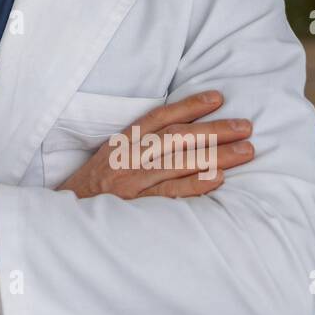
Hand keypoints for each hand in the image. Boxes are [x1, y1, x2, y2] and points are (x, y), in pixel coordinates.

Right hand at [56, 90, 253, 199]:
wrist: (68, 216)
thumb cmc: (96, 186)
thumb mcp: (111, 155)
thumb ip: (140, 143)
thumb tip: (181, 132)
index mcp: (124, 141)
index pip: (161, 117)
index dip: (189, 105)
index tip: (218, 98)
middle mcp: (129, 156)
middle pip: (178, 137)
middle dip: (215, 130)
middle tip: (245, 126)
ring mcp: (134, 180)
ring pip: (181, 162)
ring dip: (217, 155)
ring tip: (246, 151)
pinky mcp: (139, 204)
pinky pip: (172, 192)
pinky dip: (196, 184)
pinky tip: (220, 179)